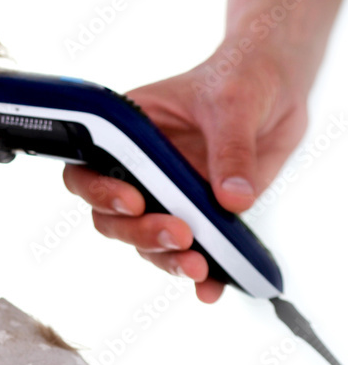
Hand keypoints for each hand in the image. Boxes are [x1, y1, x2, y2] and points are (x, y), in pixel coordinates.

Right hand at [62, 44, 308, 302]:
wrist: (278, 88)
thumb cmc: (241, 78)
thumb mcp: (234, 103)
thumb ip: (231, 150)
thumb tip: (232, 199)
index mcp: (123, 132)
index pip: (87, 168)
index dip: (98, 191)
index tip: (134, 201)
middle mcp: (135, 168)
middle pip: (111, 216)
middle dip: (139, 232)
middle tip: (177, 233)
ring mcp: (166, 195)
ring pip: (143, 240)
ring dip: (166, 257)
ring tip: (198, 265)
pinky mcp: (198, 215)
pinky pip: (188, 252)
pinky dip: (200, 276)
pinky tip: (212, 287)